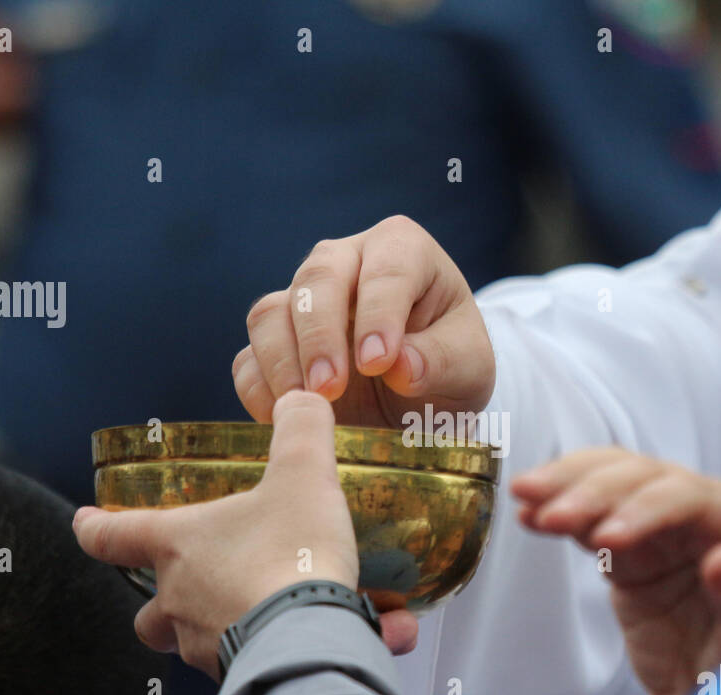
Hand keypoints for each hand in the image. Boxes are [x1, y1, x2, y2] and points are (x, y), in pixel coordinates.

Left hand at [74, 391, 417, 680]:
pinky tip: (343, 634)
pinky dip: (292, 646)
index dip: (96, 528)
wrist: (310, 640)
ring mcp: (205, 645)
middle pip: (149, 612)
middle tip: (196, 589)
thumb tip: (301, 397)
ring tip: (281, 612)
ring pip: (198, 643)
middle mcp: (179, 601)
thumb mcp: (303, 476)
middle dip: (165, 604)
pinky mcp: (240, 678)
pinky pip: (257, 661)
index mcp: (178, 545)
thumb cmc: (290, 555)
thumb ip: (302, 431)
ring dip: (232, 626)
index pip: (114, 536)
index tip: (84, 523)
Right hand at [233, 215, 494, 428]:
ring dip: (282, 363)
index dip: (378, 314)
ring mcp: (302, 300)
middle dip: (319, 336)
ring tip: (307, 407)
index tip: (377, 362)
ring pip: (270, 313)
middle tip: (329, 389)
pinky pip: (249, 358)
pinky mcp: (276, 343)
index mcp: (402, 250)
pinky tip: (284, 417)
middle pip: (315, 280)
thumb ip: (443, 361)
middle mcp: (345, 261)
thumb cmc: (451, 365)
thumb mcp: (471, 367)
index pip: (385, 270)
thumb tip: (400, 367)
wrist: (424, 398)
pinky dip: (260, 388)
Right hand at [513, 449, 720, 694]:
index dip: (644, 509)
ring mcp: (665, 530)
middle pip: (644, 480)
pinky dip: (560, 513)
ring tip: (526, 497)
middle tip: (550, 515)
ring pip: (613, 484)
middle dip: (593, 493)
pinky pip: (591, 520)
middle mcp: (708, 515)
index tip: (606, 539)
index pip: (691, 497)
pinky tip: (529, 514)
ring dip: (566, 486)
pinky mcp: (629, 554)